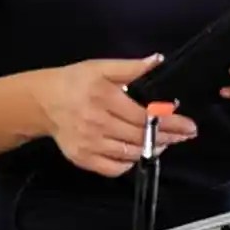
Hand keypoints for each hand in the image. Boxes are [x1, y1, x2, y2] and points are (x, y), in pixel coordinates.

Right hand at [29, 55, 197, 177]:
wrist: (42, 101)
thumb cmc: (74, 81)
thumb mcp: (101, 67)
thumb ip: (131, 66)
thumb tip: (157, 61)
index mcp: (104, 98)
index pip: (143, 116)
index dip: (168, 122)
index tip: (187, 124)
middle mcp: (97, 123)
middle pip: (140, 136)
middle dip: (168, 137)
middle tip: (185, 135)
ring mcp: (89, 144)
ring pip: (130, 154)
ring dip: (153, 149)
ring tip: (167, 142)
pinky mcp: (82, 159)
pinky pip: (113, 169)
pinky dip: (131, 163)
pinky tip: (141, 153)